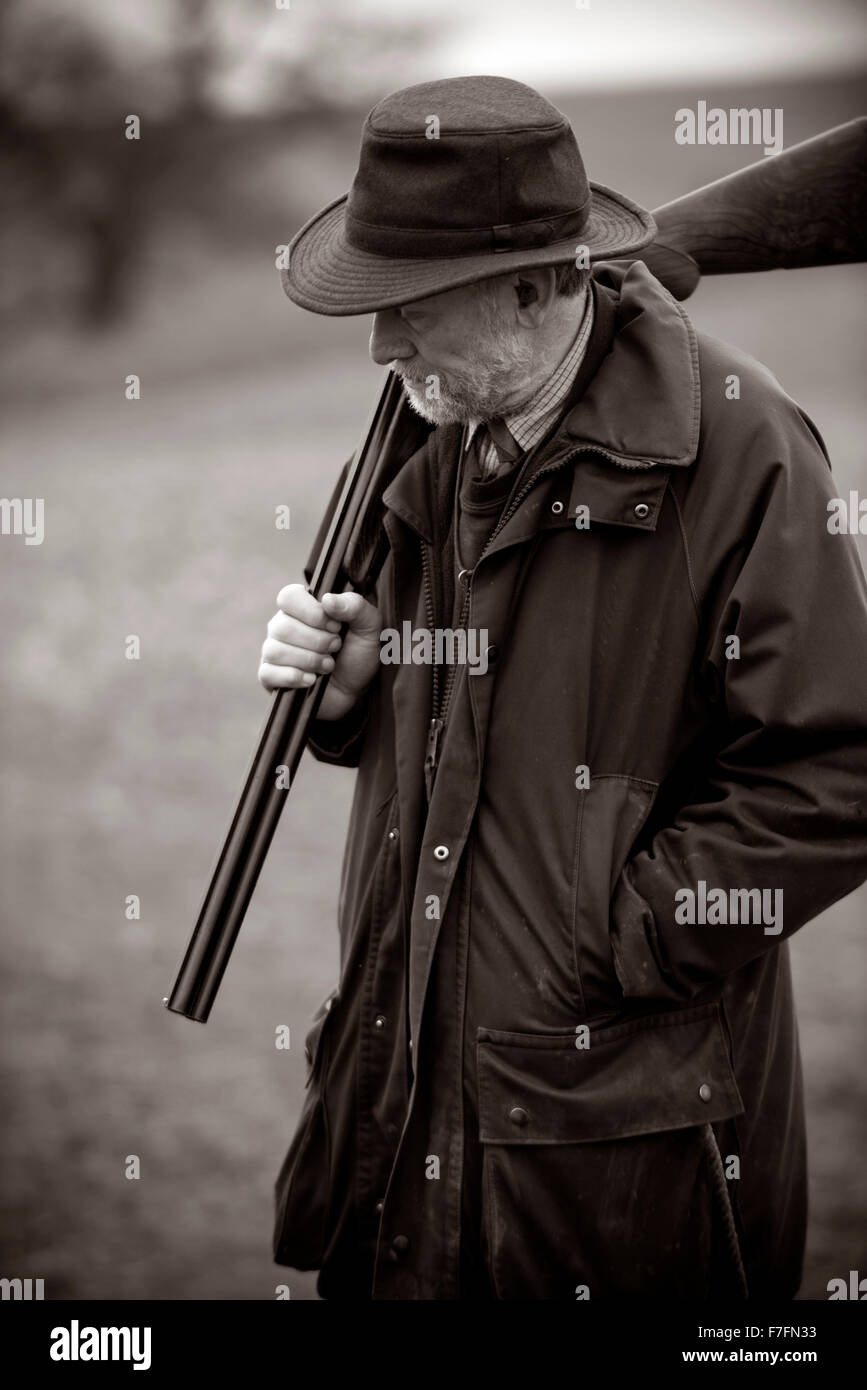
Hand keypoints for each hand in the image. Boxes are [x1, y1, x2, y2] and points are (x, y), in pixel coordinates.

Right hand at [258, 583, 381, 720]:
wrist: (354, 691)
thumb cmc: (358, 655)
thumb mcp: (368, 627)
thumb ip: (355, 606)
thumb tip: (327, 599)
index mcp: (301, 608)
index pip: (288, 596)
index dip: (312, 612)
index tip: (336, 626)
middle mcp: (282, 626)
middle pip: (282, 626)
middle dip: (317, 641)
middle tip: (336, 648)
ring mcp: (273, 651)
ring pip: (275, 650)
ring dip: (309, 660)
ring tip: (328, 666)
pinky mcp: (269, 676)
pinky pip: (268, 673)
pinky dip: (293, 677)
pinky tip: (311, 680)